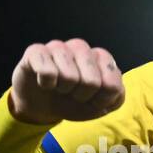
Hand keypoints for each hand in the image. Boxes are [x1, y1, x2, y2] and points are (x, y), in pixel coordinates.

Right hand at [9, 38, 124, 124]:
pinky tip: (45, 82)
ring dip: (64, 90)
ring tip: (60, 87)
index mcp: (102, 58)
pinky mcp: (37, 51)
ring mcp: (59, 47)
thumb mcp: (100, 106)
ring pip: (69, 76)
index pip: (112, 85)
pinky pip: (47, 71)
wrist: (43, 106)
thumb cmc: (74, 102)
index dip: (102, 100)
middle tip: (74, 94)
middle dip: (83, 96)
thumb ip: (115, 98)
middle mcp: (82, 48)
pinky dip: (46, 84)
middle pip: (92, 82)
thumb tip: (114, 88)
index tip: (93, 100)